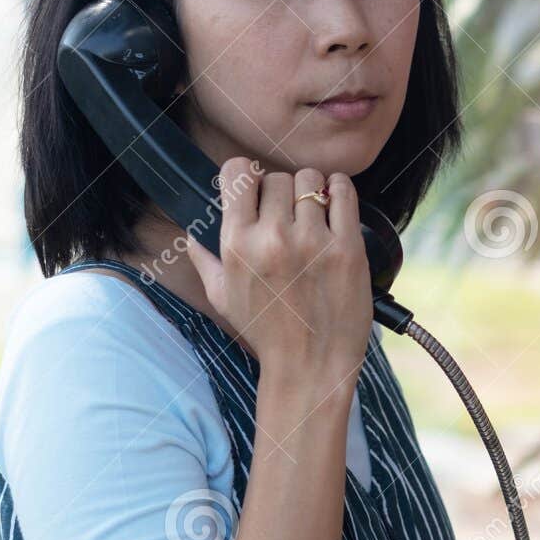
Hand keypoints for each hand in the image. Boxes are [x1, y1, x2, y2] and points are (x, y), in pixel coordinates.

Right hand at [185, 158, 373, 394]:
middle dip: (281, 191)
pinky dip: (339, 190)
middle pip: (277, 177)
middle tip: (288, 214)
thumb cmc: (266, 333)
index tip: (254, 188)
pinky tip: (335, 201)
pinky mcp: (347, 248)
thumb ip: (205, 261)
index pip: (237, 172)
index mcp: (237, 245)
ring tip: (313, 212)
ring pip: (311, 180)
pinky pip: (343, 192)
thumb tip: (192, 234)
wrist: (310, 367)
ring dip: (312, 191)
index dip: (246, 175)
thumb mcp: (223, 299)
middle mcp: (272, 238)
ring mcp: (312, 241)